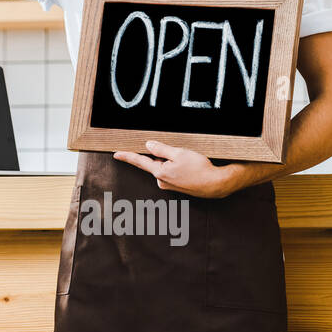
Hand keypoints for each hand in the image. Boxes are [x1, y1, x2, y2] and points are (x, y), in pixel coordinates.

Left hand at [113, 141, 234, 197]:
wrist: (216, 184)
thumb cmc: (199, 168)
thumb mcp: (179, 153)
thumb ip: (161, 149)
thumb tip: (148, 145)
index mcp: (159, 172)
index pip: (140, 162)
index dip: (127, 156)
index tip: (116, 154)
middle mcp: (162, 181)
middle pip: (155, 163)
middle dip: (162, 156)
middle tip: (179, 153)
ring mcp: (169, 186)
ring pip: (165, 168)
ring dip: (172, 162)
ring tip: (189, 160)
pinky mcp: (177, 187)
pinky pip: (172, 173)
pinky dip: (178, 167)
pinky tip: (189, 166)